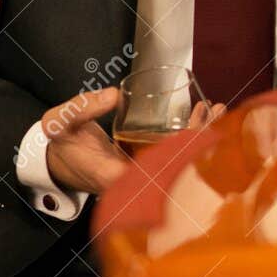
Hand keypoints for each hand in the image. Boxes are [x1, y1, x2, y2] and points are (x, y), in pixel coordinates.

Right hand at [44, 89, 227, 194]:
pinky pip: (175, 151)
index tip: (192, 143)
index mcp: (112, 176)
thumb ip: (80, 109)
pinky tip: (204, 114)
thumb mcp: (59, 123)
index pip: (149, 177)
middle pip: (174, 168)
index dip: (173, 163)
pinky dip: (192, 133)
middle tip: (215, 115)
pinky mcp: (149, 166)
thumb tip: (113, 95)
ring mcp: (144, 174)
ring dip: (200, 135)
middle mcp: (134, 180)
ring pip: (179, 159)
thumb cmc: (61, 143)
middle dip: (198, 144)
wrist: (60, 159)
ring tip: (217, 110)